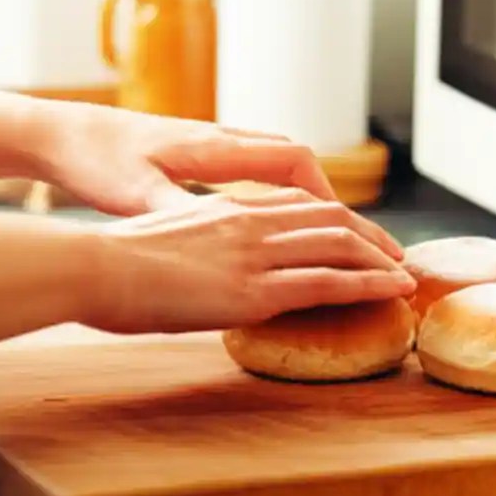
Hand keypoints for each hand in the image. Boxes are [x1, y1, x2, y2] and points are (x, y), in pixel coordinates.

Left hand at [36, 101, 336, 215]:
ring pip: (272, 159)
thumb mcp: (137, 196)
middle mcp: (218, 138)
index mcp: (213, 148)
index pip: (293, 159)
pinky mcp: (191, 152)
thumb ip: (182, 214)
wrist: (57, 132)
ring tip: (312, 230)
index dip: (324, 193)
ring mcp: (205, 142)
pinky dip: (269, 189)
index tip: (341, 226)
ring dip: (298, 190)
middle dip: (323, 193)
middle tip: (341, 232)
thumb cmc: (93, 162)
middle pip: (293, 157)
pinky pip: (249, 166)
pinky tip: (262, 220)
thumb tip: (223, 235)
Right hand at [85, 188, 414, 333]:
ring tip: (405, 275)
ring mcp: (255, 254)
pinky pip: (329, 283)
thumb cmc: (107, 264)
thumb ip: (194, 250)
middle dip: (368, 235)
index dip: (333, 217)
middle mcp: (249, 221)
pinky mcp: (255, 289)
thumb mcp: (160, 244)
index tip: (354, 232)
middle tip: (394, 253)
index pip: (296, 204)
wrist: (90, 267)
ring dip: (379, 259)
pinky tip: (394, 292)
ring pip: (338, 246)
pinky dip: (369, 286)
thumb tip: (202, 272)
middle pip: (328, 217)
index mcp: (225, 209)